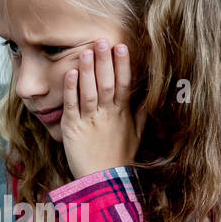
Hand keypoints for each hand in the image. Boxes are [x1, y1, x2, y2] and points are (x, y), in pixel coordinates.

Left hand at [60, 39, 145, 179]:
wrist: (103, 182)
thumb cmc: (119, 158)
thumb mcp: (136, 136)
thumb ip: (141, 114)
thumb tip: (150, 97)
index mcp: (122, 114)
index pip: (124, 84)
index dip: (123, 65)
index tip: (122, 46)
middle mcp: (107, 115)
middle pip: (107, 83)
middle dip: (104, 61)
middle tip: (101, 39)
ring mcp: (90, 121)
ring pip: (89, 92)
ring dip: (88, 70)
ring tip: (86, 51)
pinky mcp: (72, 129)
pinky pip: (72, 106)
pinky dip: (71, 89)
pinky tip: (70, 73)